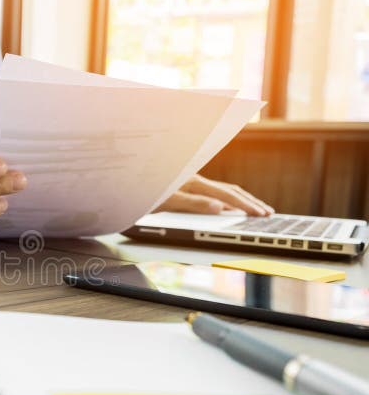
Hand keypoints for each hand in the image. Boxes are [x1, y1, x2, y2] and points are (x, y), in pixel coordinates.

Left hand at [156, 175, 273, 215]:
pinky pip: (213, 192)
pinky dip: (227, 199)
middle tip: (268, 212)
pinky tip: (229, 204)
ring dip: (240, 199)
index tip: (261, 214)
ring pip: (223, 190)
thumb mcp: (168, 201)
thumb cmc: (145, 192)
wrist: (126, 181)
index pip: (227, 195)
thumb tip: (220, 207)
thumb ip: (194, 203)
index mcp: (194, 183)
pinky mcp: (186, 186)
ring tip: (254, 207)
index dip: (246, 205)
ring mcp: (191, 182)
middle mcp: (195, 180)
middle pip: (230, 190)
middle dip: (250, 201)